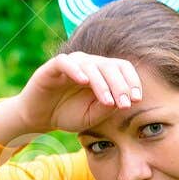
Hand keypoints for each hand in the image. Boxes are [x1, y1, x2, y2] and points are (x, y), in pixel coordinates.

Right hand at [17, 52, 144, 136]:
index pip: (122, 68)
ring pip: (91, 65)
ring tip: (107, 101)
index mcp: (102, 73)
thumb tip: (124, 101)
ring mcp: (72, 64)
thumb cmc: (68, 114)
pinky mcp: (53, 67)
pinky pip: (66, 62)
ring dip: (102, 83)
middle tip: (125, 104)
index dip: (131, 81)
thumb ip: (107, 108)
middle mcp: (89, 64)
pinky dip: (76, 69)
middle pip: (110, 66)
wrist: (41, 117)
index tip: (137, 100)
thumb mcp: (93, 116)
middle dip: (120, 85)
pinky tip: (84, 81)